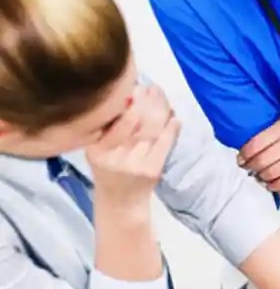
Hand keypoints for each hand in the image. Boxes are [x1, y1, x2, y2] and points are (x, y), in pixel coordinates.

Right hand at [85, 84, 179, 205]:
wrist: (120, 202)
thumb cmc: (109, 169)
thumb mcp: (98, 149)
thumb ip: (108, 127)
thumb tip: (129, 95)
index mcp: (96, 148)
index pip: (116, 119)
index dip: (129, 99)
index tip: (136, 86)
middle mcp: (113, 156)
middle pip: (136, 120)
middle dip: (147, 100)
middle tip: (153, 87)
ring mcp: (134, 164)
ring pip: (152, 129)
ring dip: (161, 109)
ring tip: (163, 98)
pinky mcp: (152, 170)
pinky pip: (165, 143)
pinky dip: (171, 128)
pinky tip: (174, 117)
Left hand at [238, 112, 279, 191]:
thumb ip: (278, 127)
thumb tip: (258, 139)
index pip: (254, 143)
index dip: (244, 154)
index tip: (241, 158)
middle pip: (260, 160)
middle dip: (250, 167)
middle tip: (247, 169)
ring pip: (270, 173)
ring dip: (261, 177)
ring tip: (259, 177)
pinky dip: (274, 186)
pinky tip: (272, 184)